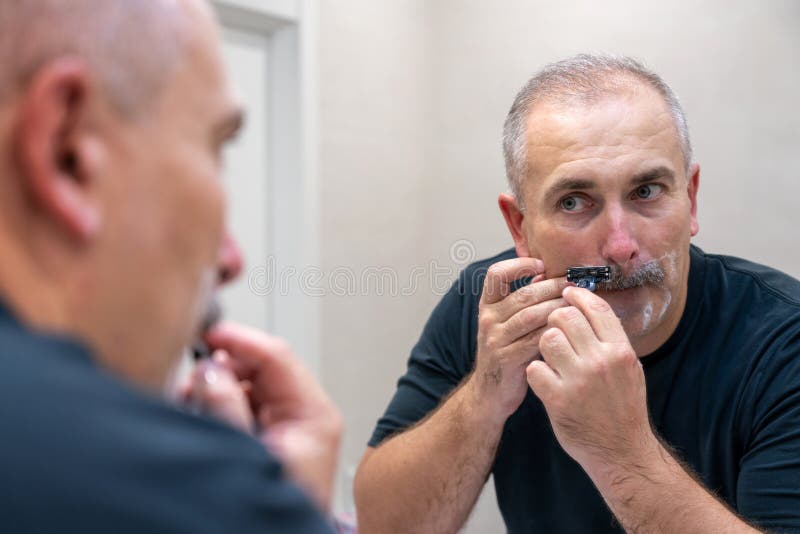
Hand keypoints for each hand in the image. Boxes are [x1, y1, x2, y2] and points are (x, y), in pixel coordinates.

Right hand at [194, 322, 342, 512]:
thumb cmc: (283, 509)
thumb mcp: (252, 454)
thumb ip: (227, 409)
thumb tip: (209, 371)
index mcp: (313, 414)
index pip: (277, 357)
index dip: (240, 341)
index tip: (208, 335)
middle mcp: (303, 415)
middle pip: (259, 370)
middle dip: (222, 370)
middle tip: (190, 381)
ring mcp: (286, 428)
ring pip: (245, 388)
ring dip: (215, 390)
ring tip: (190, 404)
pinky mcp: (269, 440)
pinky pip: (240, 410)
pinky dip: (217, 408)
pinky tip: (200, 418)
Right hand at [468, 257, 568, 420]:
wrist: (489, 394)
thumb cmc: (507, 353)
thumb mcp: (508, 324)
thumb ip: (523, 301)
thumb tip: (548, 274)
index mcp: (487, 305)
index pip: (496, 274)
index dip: (518, 264)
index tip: (541, 265)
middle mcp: (488, 319)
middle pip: (524, 294)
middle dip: (554, 287)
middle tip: (577, 284)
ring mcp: (495, 339)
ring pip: (532, 315)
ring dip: (559, 308)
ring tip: (579, 305)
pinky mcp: (507, 359)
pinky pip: (536, 340)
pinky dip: (556, 332)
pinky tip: (571, 331)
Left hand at [526, 286, 654, 473]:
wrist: (621, 450)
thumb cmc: (623, 406)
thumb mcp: (629, 368)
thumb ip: (610, 339)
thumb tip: (589, 306)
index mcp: (620, 350)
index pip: (595, 308)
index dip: (577, 295)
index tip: (566, 293)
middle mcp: (601, 361)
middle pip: (565, 317)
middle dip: (555, 318)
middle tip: (554, 329)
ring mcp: (579, 380)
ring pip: (547, 339)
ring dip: (544, 345)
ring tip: (551, 358)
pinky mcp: (558, 399)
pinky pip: (534, 369)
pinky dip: (536, 373)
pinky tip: (545, 380)